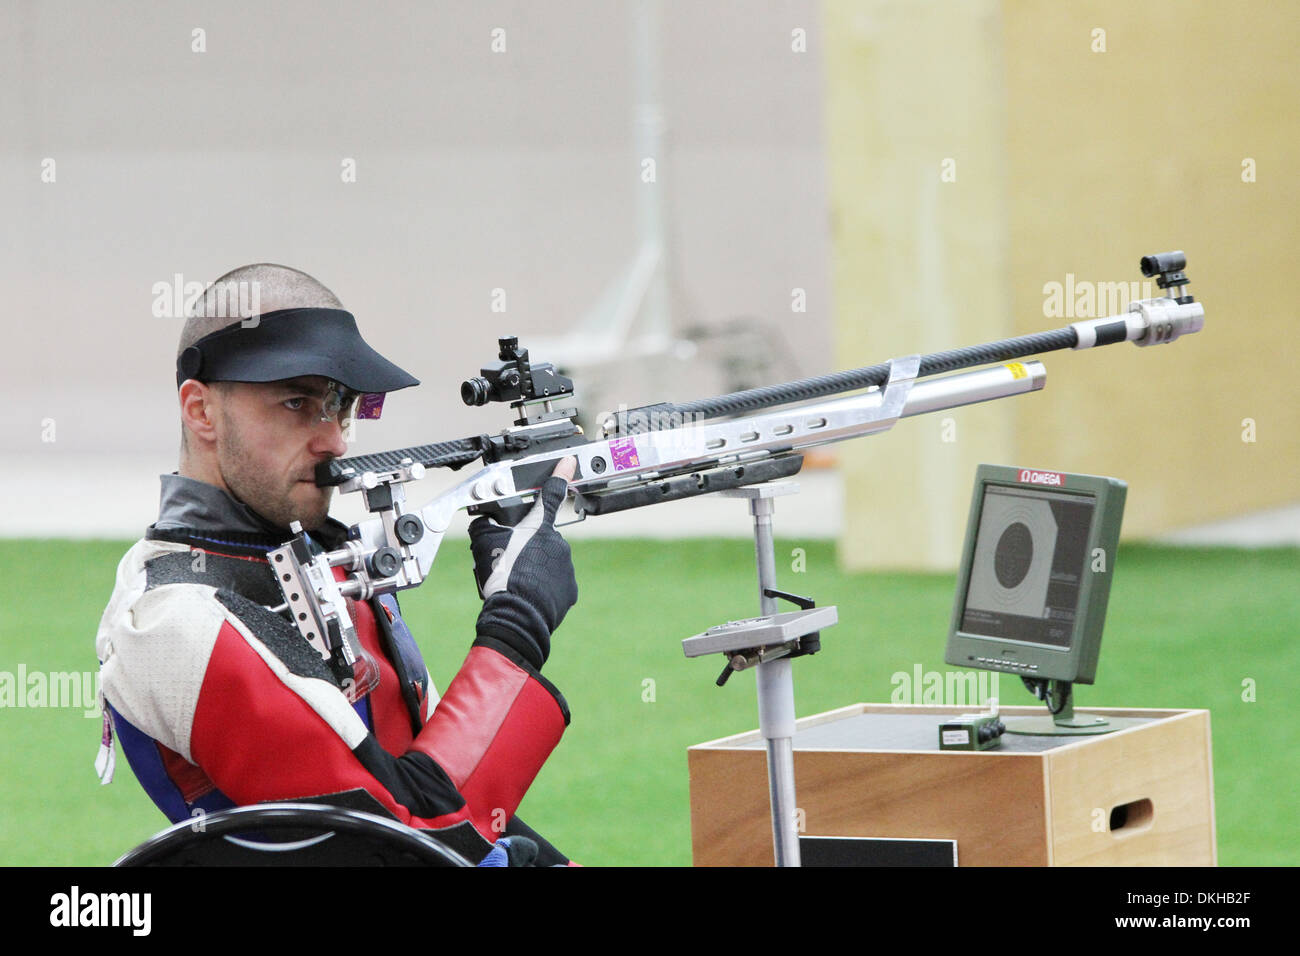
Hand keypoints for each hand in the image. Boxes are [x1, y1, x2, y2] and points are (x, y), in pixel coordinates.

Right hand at [468, 458, 577, 668]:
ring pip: (548, 562)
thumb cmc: (502, 577)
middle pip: (541, 538)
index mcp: (538, 527)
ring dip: (535, 569)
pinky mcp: (570, 589)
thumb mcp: (484, 543)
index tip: (569, 462)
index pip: (549, 494)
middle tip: (510, 564)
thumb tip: (483, 517)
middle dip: (527, 547)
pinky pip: (555, 583)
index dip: (559, 475)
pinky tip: (529, 595)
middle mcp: (558, 543)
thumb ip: (486, 523)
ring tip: (517, 583)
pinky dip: (543, 587)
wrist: (517, 616)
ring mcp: (567, 567)